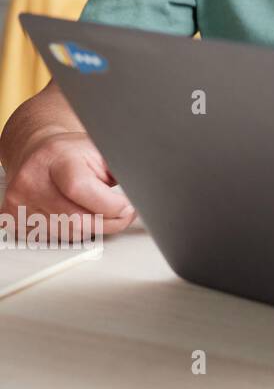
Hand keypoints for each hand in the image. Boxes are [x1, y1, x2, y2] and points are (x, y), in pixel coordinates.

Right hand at [0, 131, 135, 241]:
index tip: (128, 206)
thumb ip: (122, 170)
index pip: (81, 190)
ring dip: (91, 227)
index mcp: (57, 158)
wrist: (41, 152)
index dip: (111, 205)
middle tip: (123, 213)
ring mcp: (19, 201)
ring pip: (69, 233)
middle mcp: (32, 180)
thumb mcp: (102, 151)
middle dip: (109, 221)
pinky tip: (74, 212)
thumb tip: (145, 189)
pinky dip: (71, 230)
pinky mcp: (13, 218)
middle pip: (77, 220)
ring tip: (96, 208)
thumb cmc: (74, 153)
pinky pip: (54, 238)